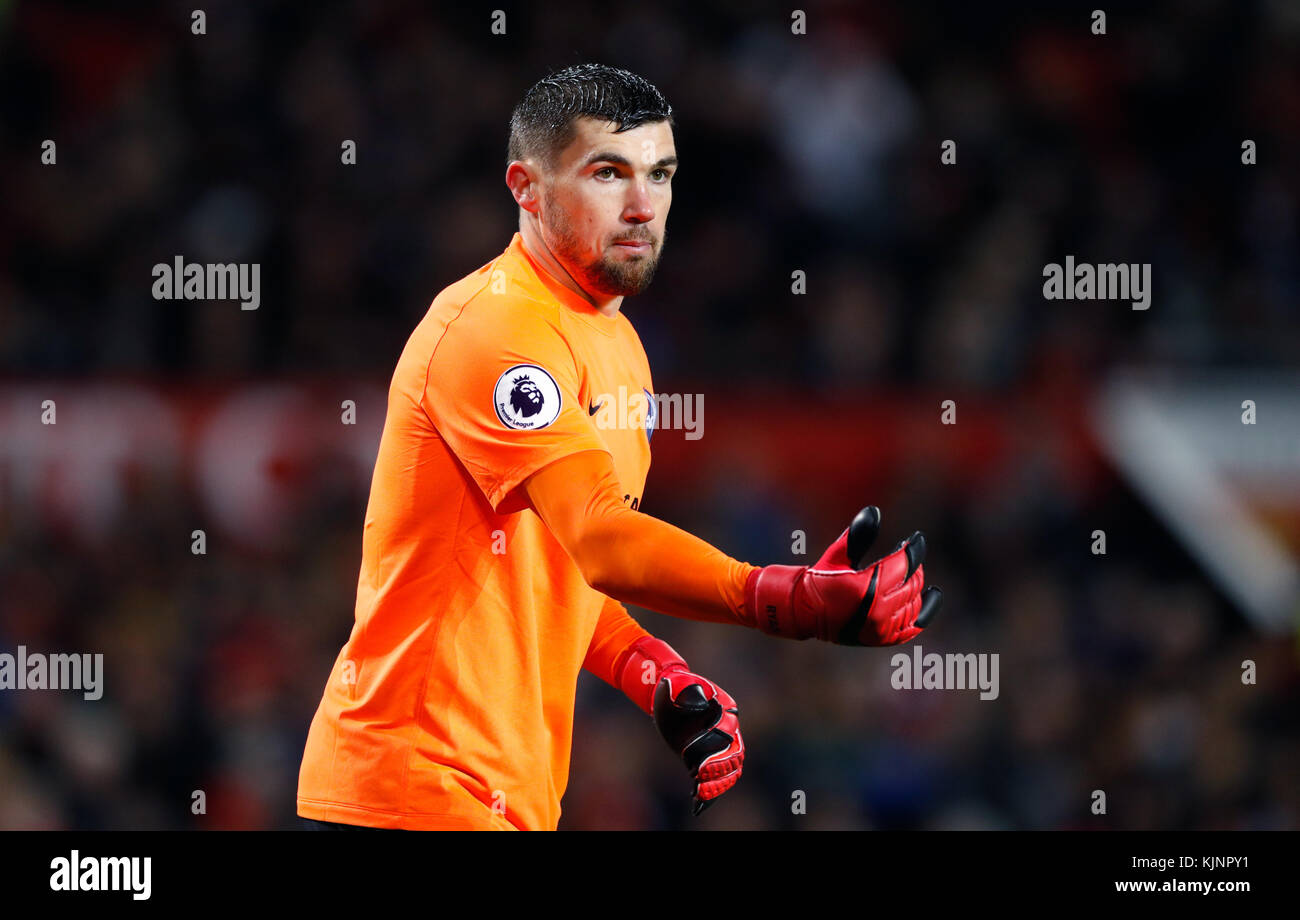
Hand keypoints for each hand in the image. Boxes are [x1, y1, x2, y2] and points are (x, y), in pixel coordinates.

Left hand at [616, 636, 743, 814]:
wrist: (668, 696)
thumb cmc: (672, 687)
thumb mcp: (675, 685)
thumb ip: (687, 692)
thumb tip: (700, 705)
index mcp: (725, 709)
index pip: (728, 734)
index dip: (717, 753)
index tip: (701, 766)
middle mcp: (728, 728)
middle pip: (734, 755)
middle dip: (720, 771)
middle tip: (700, 778)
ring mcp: (720, 744)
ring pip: (730, 769)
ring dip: (719, 784)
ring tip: (700, 794)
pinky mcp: (709, 756)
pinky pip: (716, 776)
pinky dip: (710, 791)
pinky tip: (697, 804)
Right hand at [744, 506, 942, 644]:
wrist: (806, 612)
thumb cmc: (821, 578)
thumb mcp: (838, 554)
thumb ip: (858, 533)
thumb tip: (875, 511)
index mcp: (866, 587)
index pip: (904, 563)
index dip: (913, 548)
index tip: (917, 538)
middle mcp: (877, 610)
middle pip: (911, 581)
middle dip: (912, 565)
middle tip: (906, 555)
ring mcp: (882, 628)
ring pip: (914, 600)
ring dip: (915, 584)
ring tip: (909, 573)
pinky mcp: (884, 638)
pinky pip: (915, 625)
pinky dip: (926, 609)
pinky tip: (932, 594)